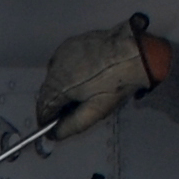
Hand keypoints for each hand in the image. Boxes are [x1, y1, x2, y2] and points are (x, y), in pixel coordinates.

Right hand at [33, 14, 161, 136]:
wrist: (135, 52)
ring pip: (54, 76)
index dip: (49, 120)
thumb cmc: (116, 83)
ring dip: (63, 85)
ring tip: (84, 89)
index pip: (43, 109)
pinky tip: (86, 73)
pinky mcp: (72, 43)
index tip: (57, 125)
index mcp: (58, 86)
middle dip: (58, 102)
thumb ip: (71, 126)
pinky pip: (63, 62)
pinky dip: (69, 71)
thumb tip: (53, 134)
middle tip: (76, 107)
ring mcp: (62, 52)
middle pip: (48, 92)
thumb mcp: (95, 112)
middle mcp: (54, 68)